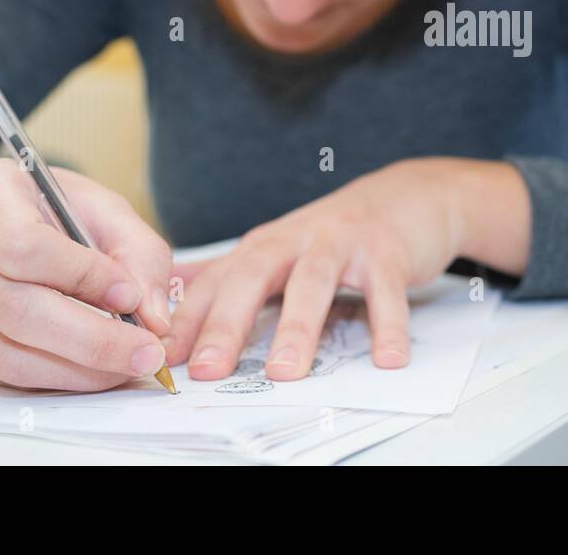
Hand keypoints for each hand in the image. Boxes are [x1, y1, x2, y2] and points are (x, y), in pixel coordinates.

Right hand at [0, 159, 173, 390]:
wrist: (1, 222)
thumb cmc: (57, 210)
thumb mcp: (106, 210)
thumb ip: (139, 256)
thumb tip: (153, 319)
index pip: (22, 246)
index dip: (80, 276)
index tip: (131, 296)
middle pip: (14, 308)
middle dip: (91, 339)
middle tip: (146, 353)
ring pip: (4, 351)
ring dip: (76, 369)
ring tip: (128, 366)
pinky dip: (53, 378)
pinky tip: (95, 371)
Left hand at [164, 157, 529, 381]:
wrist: (407, 195)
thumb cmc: (335, 234)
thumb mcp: (278, 247)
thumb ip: (228, 272)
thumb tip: (168, 290)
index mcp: (264, 246)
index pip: (216, 283)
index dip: (187, 320)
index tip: (160, 359)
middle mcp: (296, 240)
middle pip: (254, 277)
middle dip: (227, 323)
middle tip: (207, 370)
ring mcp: (342, 243)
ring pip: (314, 282)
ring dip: (297, 328)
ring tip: (284, 373)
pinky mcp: (387, 252)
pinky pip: (387, 292)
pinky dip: (388, 326)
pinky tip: (386, 359)